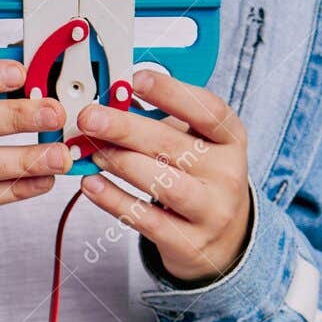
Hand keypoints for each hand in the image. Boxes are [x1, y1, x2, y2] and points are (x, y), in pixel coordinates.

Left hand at [77, 70, 252, 283]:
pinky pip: (145, 219)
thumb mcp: (196, 145)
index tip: (135, 79)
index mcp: (231, 139)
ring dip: (121, 164)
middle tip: (90, 117)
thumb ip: (161, 123)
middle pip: (173, 146)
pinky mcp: (188, 242)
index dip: (172, 93)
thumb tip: (113, 101)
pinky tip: (91, 184)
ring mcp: (210, 210)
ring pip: (163, 185)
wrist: (225, 237)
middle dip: (125, 128)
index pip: (208, 110)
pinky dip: (113, 200)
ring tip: (92, 151)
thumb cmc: (201, 178)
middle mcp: (227, 173)